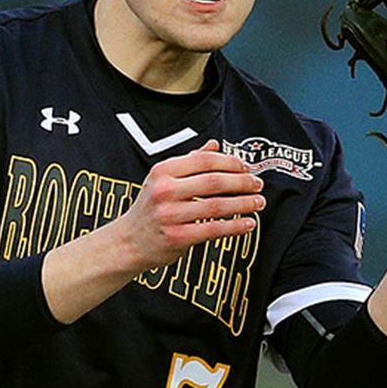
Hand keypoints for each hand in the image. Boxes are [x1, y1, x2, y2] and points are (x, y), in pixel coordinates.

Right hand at [42, 143, 263, 322]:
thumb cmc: (150, 209)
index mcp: (163, 171)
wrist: (128, 242)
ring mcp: (170, 215)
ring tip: (258, 202)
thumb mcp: (163, 179)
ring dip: (243, 204)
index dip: (231, 162)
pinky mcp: (177, 237)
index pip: (205, 160)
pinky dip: (235, 226)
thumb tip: (215, 145)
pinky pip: (213, 229)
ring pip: (216, 206)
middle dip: (242, 182)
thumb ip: (190, 161)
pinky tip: (248, 224)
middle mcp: (165, 190)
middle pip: (214, 182)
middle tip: (258, 184)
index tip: (247, 167)